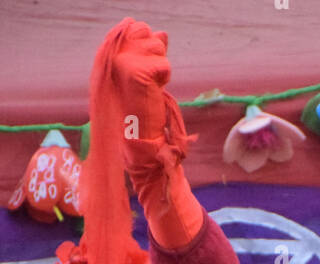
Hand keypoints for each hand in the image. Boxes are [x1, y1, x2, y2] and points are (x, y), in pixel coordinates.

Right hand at [108, 21, 171, 144]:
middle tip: (147, 79)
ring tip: (149, 86)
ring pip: (157, 45)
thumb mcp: (144, 73)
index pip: (136, 27)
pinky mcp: (137, 72)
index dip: (147, 46)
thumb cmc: (141, 106)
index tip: (143, 69)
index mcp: (110, 52)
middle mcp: (113, 53)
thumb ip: (149, 52)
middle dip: (155, 53)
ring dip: (160, 67)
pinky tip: (154, 91)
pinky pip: (164, 64)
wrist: (138, 136)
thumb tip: (162, 33)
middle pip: (147, 32)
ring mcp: (123, 61)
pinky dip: (164, 78)